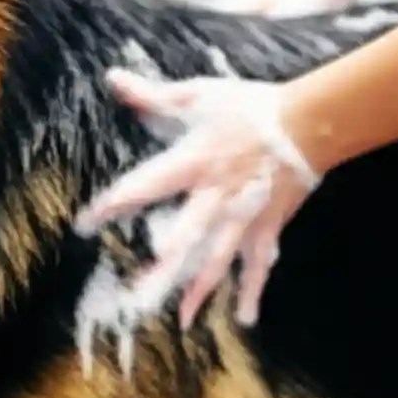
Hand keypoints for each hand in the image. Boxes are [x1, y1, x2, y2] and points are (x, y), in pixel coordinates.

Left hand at [75, 69, 326, 329]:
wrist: (310, 121)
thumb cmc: (250, 107)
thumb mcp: (197, 95)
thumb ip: (152, 94)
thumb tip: (113, 79)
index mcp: (193, 163)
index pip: (146, 186)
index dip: (116, 204)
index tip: (88, 222)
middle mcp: (215, 197)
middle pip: (184, 236)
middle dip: (161, 268)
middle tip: (135, 295)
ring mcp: (243, 217)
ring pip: (218, 260)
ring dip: (199, 290)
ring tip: (179, 318)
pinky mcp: (267, 226)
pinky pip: (259, 264)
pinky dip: (254, 291)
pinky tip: (245, 317)